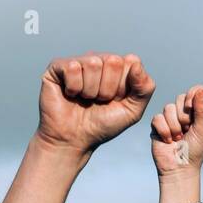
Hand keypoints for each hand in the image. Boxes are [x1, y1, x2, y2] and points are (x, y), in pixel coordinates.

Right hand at [36, 53, 154, 154]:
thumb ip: (145, 88)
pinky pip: (72, 67)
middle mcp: (98, 61)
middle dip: (107, 89)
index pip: (130, 62)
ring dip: (90, 91)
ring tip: (84, 100)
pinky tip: (70, 95)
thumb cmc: (101, 126)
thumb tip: (135, 61)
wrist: (74, 141)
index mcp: (117, 69)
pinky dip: (74, 88)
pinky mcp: (58, 67)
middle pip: (113, 61)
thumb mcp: (132, 111)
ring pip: (93, 63)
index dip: (124, 87)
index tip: (115, 101)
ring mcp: (78, 62)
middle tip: (98, 101)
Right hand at [150, 85, 202, 176]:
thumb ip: (202, 109)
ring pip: (168, 108)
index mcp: (197, 112)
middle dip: (183, 116)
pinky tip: (168, 141)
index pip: (195, 91)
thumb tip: (200, 89)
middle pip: (180, 98)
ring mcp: (169, 119)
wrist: (179, 168)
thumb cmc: (194, 152)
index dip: (192, 97)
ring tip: (178, 138)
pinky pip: (157, 118)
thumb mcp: (202, 130)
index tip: (192, 110)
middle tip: (186, 130)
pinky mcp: (157, 126)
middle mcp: (183, 113)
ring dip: (174, 126)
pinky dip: (164, 131)